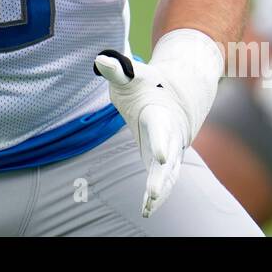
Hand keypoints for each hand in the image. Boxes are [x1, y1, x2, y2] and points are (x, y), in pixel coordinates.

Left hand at [93, 29, 223, 216]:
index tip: (161, 157)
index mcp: (160, 114)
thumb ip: (117, 70)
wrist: (171, 94)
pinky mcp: (164, 163)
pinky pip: (164, 182)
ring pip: (169, 175)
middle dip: (162, 176)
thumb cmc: (145, 85)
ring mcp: (170, 151)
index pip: (161, 129)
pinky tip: (146, 211)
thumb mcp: (131, 76)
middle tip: (153, 193)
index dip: (160, 142)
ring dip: (160, 191)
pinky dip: (157, 196)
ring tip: (148, 208)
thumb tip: (100, 60)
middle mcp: (170, 136)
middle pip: (168, 159)